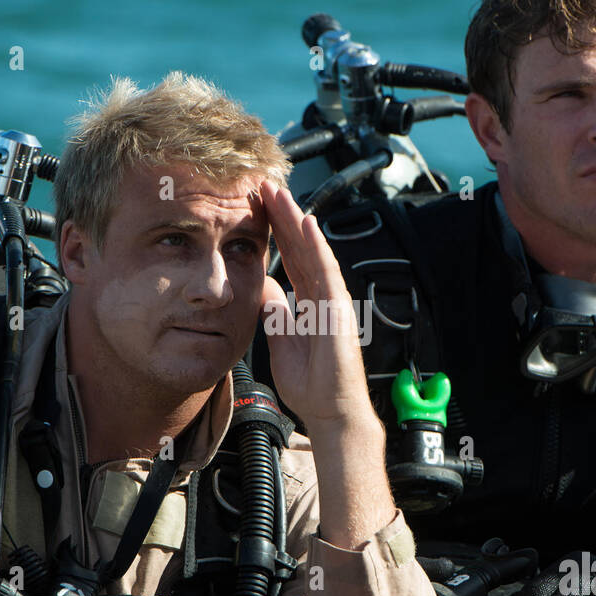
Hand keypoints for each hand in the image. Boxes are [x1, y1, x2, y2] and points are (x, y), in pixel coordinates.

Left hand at [257, 180, 375, 432]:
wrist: (329, 409)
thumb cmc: (310, 382)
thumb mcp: (281, 339)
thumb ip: (275, 312)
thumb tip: (264, 289)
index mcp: (309, 300)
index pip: (291, 256)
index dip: (276, 230)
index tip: (257, 206)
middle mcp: (323, 293)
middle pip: (301, 246)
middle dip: (283, 215)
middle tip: (264, 186)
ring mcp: (332, 298)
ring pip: (313, 250)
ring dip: (296, 220)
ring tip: (279, 194)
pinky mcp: (338, 309)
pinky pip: (326, 271)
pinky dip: (317, 247)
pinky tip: (306, 224)